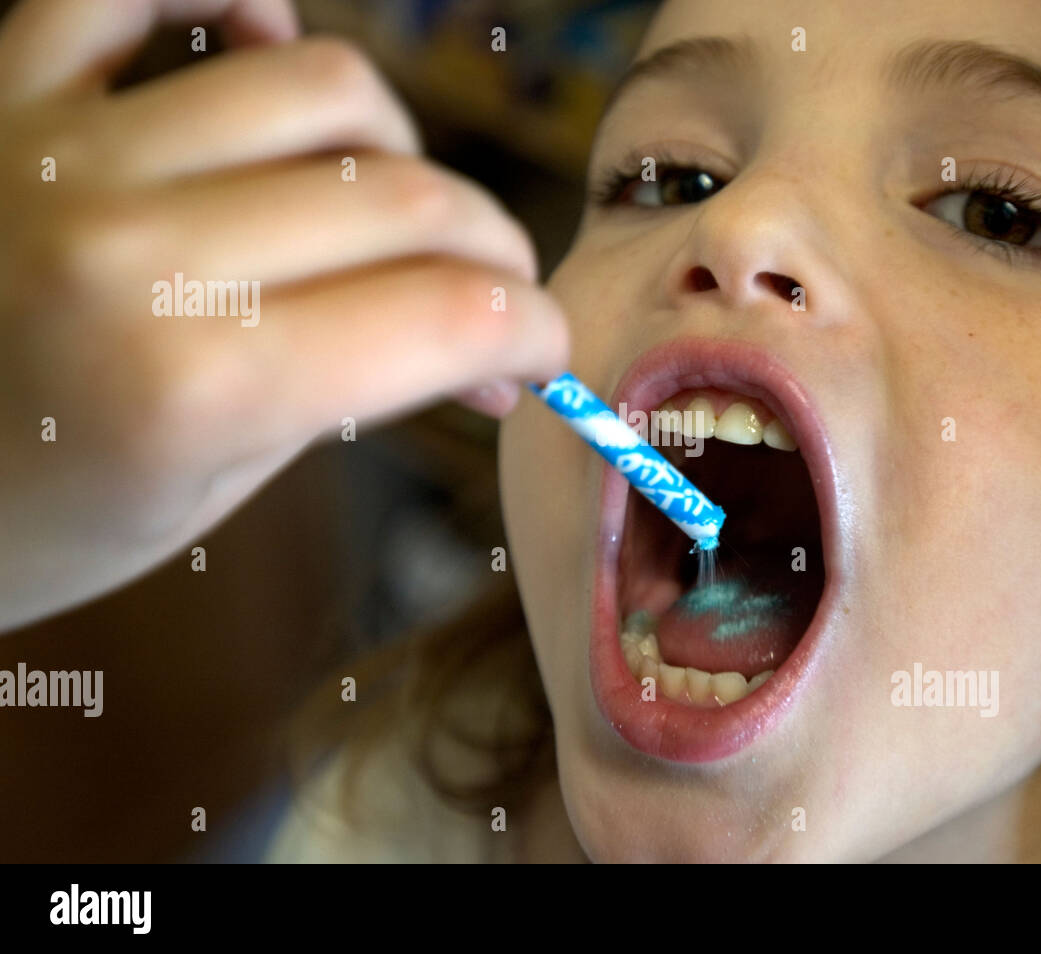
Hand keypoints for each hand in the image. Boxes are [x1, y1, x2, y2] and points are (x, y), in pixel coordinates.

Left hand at [0, 0, 569, 630]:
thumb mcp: (216, 488)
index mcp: (197, 385)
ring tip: (384, 205)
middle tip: (494, 298)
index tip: (546, 350)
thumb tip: (492, 349)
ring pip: (325, 82)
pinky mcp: (9, 85)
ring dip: (395, 148)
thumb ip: (361, 392)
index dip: (534, 329)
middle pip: (409, 198)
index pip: (448, 316)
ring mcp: (69, 148)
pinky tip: (272, 43)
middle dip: (492, 253)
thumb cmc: (40, 513)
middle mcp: (137, 250)